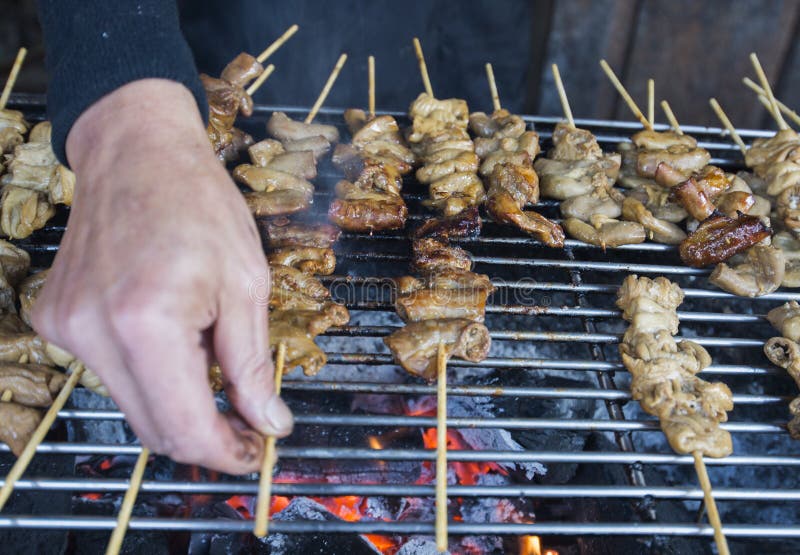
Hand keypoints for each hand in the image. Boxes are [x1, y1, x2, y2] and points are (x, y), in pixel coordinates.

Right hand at [32, 79, 292, 473]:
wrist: (136, 151)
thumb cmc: (200, 204)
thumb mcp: (247, 284)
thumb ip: (252, 365)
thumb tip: (268, 424)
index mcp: (147, 322)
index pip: (184, 427)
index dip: (225, 453)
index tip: (255, 452)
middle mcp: (94, 332)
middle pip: (153, 428)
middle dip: (205, 436)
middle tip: (248, 424)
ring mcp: (67, 327)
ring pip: (132, 404)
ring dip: (178, 402)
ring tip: (214, 366)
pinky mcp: (57, 319)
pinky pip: (111, 372)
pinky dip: (150, 373)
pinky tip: (175, 338)